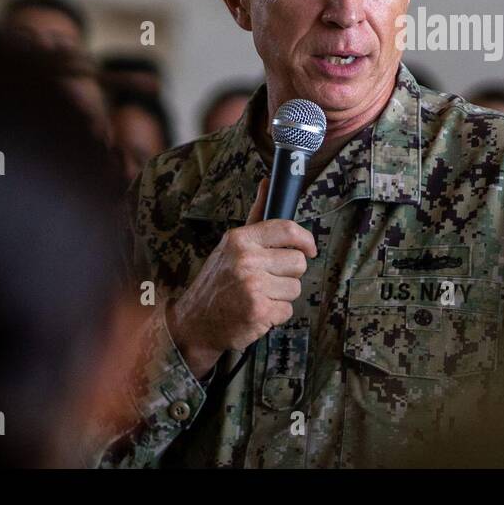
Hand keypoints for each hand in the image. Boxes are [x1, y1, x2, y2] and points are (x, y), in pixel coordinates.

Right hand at [166, 178, 316, 378]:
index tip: (309, 249)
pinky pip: (287, 310)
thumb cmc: (218, 281)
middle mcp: (246, 260)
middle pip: (298, 262)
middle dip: (289, 274)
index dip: (305, 240)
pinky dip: (276, 315)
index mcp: (240, 239)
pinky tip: (257, 311)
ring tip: (259, 296)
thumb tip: (268, 181)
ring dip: (282, 295)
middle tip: (268, 280)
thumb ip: (256, 214)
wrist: (194, 323)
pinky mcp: (259, 311)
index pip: (287, 229)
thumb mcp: (231, 244)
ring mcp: (252, 286)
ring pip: (295, 288)